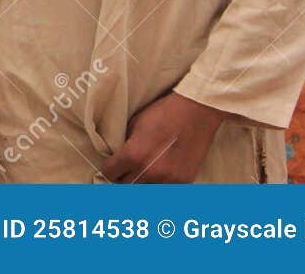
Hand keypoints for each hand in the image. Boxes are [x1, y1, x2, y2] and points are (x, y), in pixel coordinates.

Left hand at [100, 91, 224, 182]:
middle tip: (126, 172)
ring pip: (146, 193)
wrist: (196, 112)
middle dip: (123, 179)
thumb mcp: (135, 125)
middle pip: (126, 187)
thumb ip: (125, 146)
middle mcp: (150, 171)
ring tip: (143, 175)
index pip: (109, 173)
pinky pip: (166, 193)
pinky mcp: (184, 182)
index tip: (112, 166)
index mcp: (133, 155)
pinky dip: (160, 187)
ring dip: (142, 185)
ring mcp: (169, 179)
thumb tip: (118, 158)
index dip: (109, 169)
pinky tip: (159, 178)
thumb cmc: (163, 113)